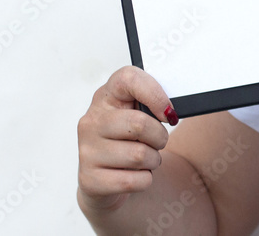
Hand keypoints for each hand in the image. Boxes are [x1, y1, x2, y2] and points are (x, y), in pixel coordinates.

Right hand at [76, 66, 177, 215]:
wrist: (103, 179)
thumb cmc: (128, 141)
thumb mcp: (138, 115)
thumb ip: (153, 106)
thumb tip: (171, 113)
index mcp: (106, 97)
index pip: (128, 78)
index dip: (155, 94)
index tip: (168, 112)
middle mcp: (92, 121)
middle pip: (139, 124)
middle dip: (159, 137)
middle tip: (157, 142)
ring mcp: (87, 150)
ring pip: (139, 156)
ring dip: (153, 160)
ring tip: (144, 159)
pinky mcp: (90, 179)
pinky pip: (134, 180)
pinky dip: (144, 180)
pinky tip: (134, 175)